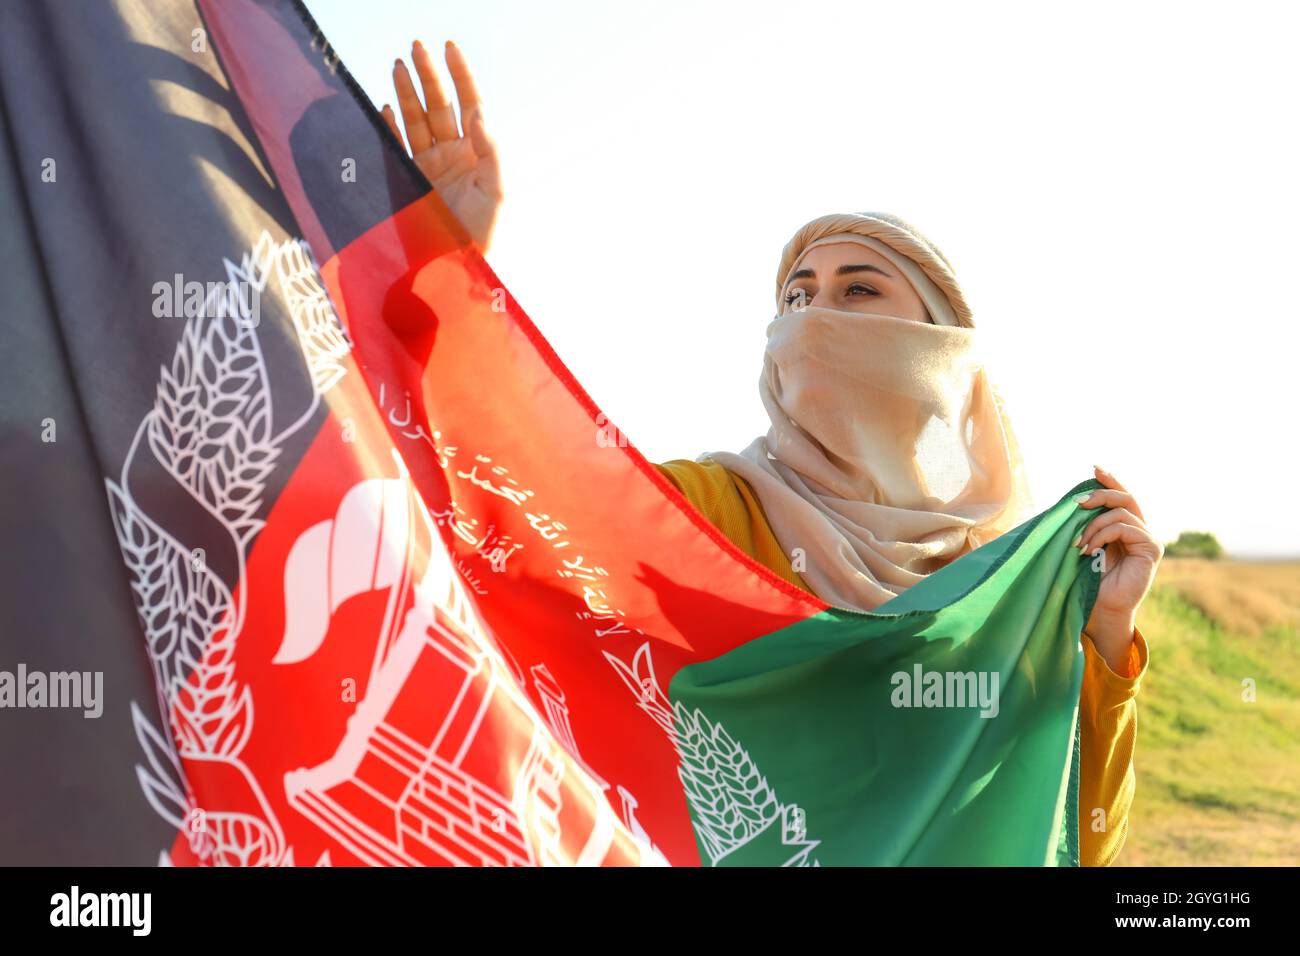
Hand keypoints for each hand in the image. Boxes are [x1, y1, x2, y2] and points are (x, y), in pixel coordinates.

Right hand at [383, 40, 501, 253]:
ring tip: (399, 65)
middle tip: (415, 47)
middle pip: (439, 106)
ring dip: (407, 92)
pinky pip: (396, 146)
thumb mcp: (497, 192)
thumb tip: (478, 112)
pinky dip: (389, 126)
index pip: (470, 104)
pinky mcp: (407, 182)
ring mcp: (428, 167)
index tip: (449, 47)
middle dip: (428, 76)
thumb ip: (491, 150)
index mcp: (477, 154)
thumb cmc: (483, 235)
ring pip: (416, 120)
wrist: (454, 269)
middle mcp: (453, 155)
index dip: (460, 75)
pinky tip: (386, 106)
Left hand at [1075, 464, 1162, 673]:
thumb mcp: (1085, 544)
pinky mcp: (1152, 548)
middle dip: (1100, 494)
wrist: (1101, 609)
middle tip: (1077, 504)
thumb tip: (1074, 500)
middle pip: (1125, 497)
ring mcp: (1148, 539)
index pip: (1121, 496)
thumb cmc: (1089, 580)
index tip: (1094, 468)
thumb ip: (1087, 524)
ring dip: (1093, 525)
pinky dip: (1102, 534)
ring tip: (1078, 544)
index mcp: (1125, 527)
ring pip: (1120, 512)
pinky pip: (1125, 527)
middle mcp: (1140, 530)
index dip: (1110, 480)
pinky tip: (1089, 550)